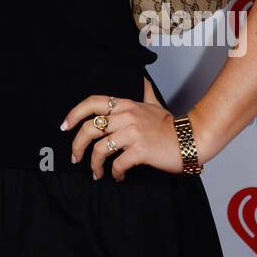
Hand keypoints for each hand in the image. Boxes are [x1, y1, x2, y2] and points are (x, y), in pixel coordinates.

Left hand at [62, 74, 183, 180]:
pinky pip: (118, 163)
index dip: (74, 113)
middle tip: (75, 157)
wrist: (192, 139)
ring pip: (100, 149)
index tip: (64, 126)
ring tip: (96, 173)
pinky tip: (118, 177)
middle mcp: (126, 116)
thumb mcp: (155, 104)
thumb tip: (142, 79)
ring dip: (94, 165)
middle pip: (89, 128)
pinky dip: (115, 173)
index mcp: (125, 105)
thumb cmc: (171, 125)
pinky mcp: (140, 150)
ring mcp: (133, 133)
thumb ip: (145, 93)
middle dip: (77, 145)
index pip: (92, 102)